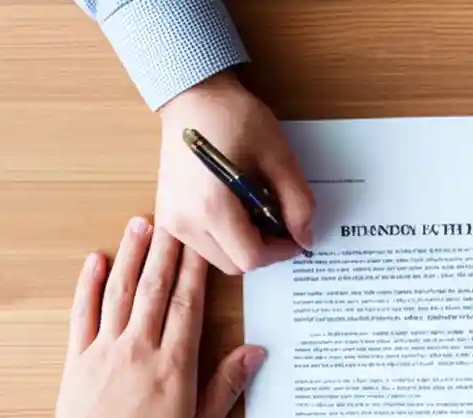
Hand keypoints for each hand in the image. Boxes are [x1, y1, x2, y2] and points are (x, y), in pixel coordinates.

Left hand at [28, 217, 265, 417]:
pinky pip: (83, 314)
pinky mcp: (77, 360)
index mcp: (173, 366)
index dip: (196, 268)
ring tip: (141, 222)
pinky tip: (96, 260)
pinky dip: (89, 284)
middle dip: (166, 248)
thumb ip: (226, 386)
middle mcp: (137, 350)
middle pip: (155, 288)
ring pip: (120, 292)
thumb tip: (255, 352)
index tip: (204, 240)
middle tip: (175, 213)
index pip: (188, 304)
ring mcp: (104, 352)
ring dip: (131, 255)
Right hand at [156, 73, 314, 273]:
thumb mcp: (278, 157)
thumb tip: (305, 237)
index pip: (251, 257)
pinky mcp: (167, 214)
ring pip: (217, 258)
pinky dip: (224, 238)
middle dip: (263, 250)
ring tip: (255, 212)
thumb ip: (297, 202)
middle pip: (234, 264)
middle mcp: (185, 221)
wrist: (193, 98)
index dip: (280, 252)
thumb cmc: (234, 118)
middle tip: (278, 223)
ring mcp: (172, 220)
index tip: (295, 236)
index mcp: (211, 207)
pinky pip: (201, 244)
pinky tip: (236, 210)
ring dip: (242, 246)